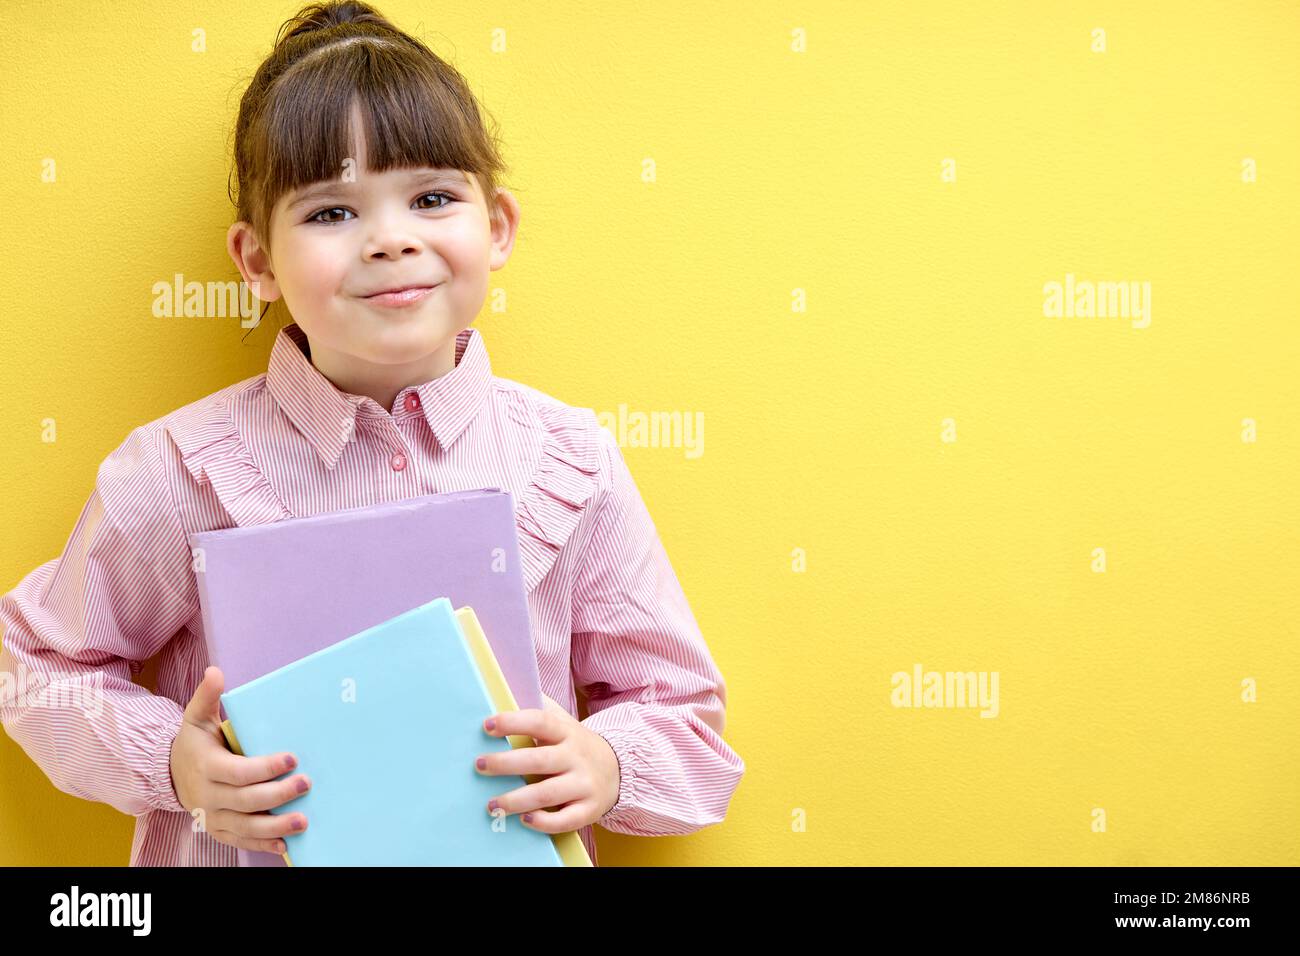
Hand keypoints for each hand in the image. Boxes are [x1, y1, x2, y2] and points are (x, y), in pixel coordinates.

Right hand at [169, 665, 311, 854]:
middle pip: (246, 801)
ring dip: (275, 827)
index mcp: (206, 767)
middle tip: (306, 784)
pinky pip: (241, 841)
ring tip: (303, 821)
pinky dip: (262, 844)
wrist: (170, 774)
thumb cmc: (194, 742)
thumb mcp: (196, 717)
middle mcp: (208, 796)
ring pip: (246, 826)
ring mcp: (212, 817)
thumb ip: (207, 696)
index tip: (292, 759)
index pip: (239, 772)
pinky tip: (285, 843)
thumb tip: (216, 672)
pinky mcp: (218, 830)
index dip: (266, 768)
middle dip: (278, 795)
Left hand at [475, 692, 619, 832]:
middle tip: (479, 765)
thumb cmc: (575, 745)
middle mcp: (576, 757)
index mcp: (566, 732)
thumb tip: (505, 689)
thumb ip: (539, 707)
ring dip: (516, 799)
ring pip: (548, 793)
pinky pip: (565, 819)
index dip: (513, 722)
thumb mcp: (563, 722)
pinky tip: (524, 819)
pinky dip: (544, 822)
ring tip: (491, 805)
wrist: (617, 770)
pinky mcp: (588, 810)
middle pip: (539, 760)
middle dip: (506, 763)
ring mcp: (584, 784)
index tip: (487, 725)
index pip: (540, 722)